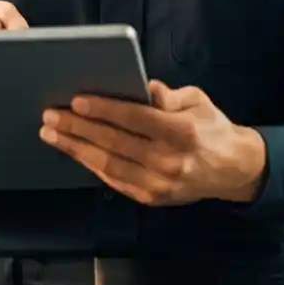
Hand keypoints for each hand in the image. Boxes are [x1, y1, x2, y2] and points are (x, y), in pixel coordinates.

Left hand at [40, 80, 265, 205]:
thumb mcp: (197, 101)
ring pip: (108, 165)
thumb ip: (168, 95)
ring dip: (76, 148)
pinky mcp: (151, 198)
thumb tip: (142, 86)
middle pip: (115, 143)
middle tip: (51, 115)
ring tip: (51, 133)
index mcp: (182, 132)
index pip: (136, 119)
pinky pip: (114, 180)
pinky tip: (73, 150)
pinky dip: (91, 164)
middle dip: (78, 128)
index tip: (76, 100)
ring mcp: (159, 184)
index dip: (104, 110)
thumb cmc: (210, 127)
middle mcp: (169, 161)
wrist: (232, 170)